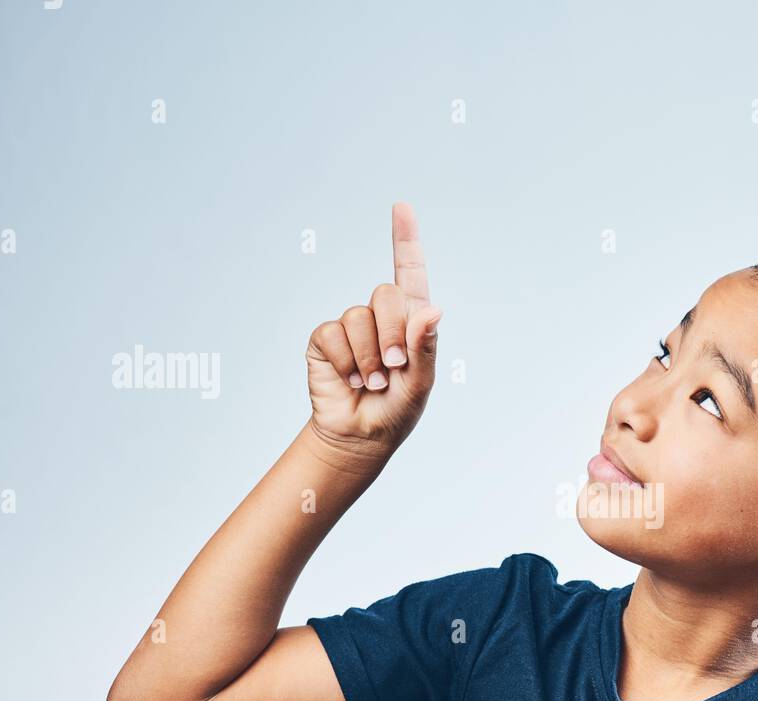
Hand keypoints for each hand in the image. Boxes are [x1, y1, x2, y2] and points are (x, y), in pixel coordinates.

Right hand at [305, 202, 442, 453]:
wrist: (362, 436)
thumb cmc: (397, 410)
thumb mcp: (420, 384)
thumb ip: (426, 348)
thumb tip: (432, 311)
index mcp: (411, 321)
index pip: (409, 272)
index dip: (405, 239)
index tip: (401, 207)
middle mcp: (381, 318)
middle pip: (384, 294)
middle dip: (392, 334)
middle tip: (393, 367)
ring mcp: (351, 327)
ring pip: (358, 318)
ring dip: (368, 358)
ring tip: (371, 383)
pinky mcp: (325, 340)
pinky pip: (332, 334)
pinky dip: (345, 362)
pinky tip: (350, 380)